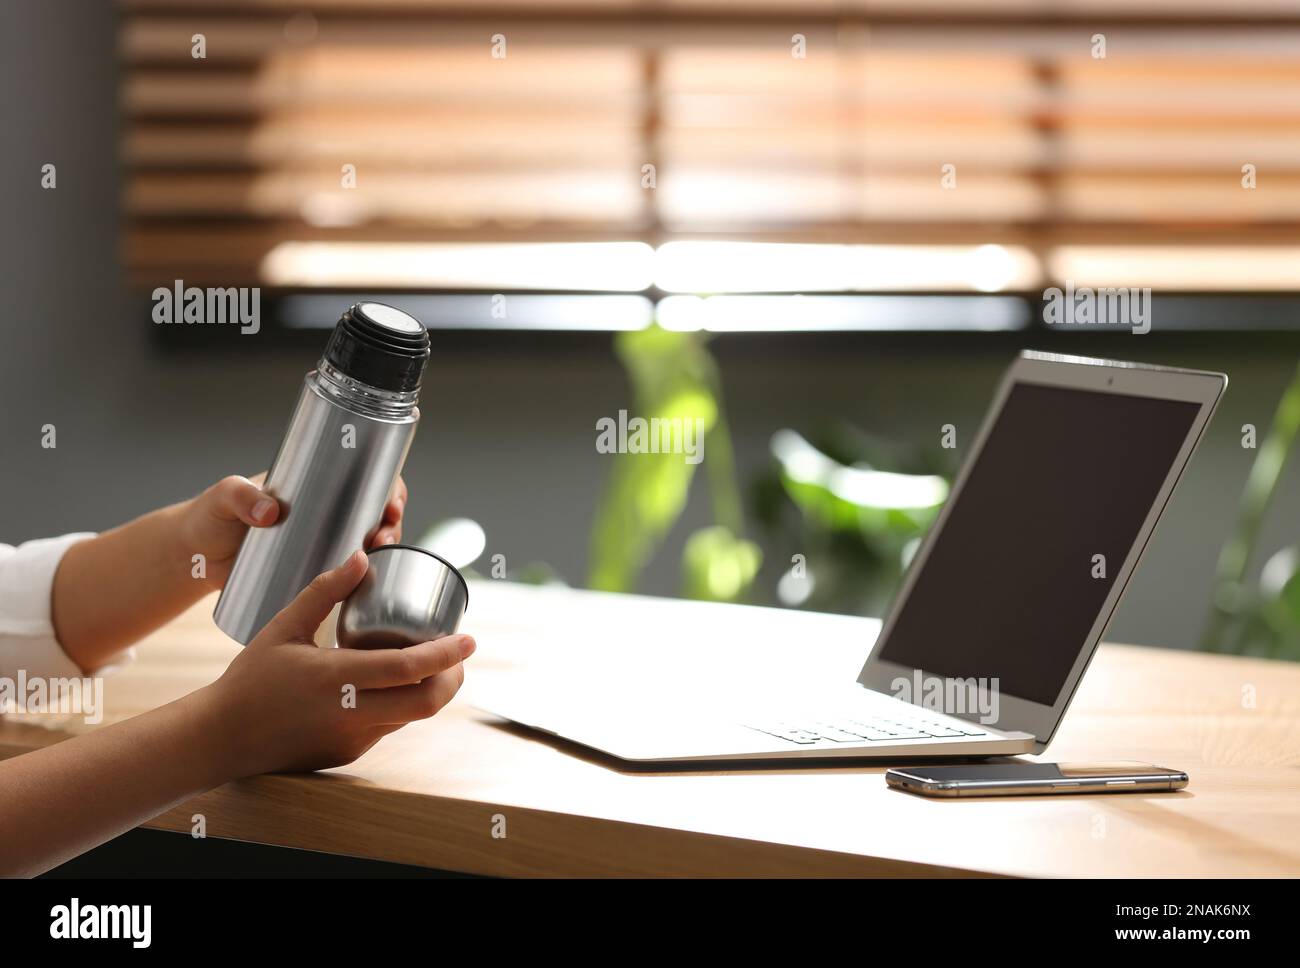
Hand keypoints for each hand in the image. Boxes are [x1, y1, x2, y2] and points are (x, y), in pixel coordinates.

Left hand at [179, 473, 407, 590]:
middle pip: (373, 515)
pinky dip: (363, 581)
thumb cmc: (208, 518)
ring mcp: (318, 545)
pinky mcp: (309, 574)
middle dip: (390, 525)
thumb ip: (240, 496)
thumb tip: (270, 510)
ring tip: (375, 564)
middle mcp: (323, 515)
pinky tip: (370, 590)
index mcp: (311, 487)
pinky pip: (346, 576)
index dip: (387, 489)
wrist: (191, 559)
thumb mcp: (223, 498)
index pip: (362, 480)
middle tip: (382, 538)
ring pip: (365, 546)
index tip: (391, 504)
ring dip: (383, 555)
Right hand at [203, 550, 475, 775]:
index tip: (469, 638)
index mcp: (335, 678)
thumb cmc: (250, 679)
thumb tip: (361, 556)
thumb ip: (325, 591)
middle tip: (459, 654)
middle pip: (427, 703)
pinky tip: (396, 684)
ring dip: (430, 691)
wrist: (220, 738)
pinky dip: (402, 705)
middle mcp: (350, 714)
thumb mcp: (284, 626)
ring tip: (433, 663)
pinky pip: (388, 727)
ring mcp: (352, 739)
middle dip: (453, 678)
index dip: (447, 654)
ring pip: (411, 717)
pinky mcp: (349, 754)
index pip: (408, 669)